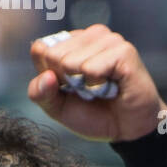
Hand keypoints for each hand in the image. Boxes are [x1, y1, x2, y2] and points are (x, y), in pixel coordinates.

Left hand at [27, 24, 166, 142]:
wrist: (126, 130)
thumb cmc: (94, 115)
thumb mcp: (57, 108)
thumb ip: (40, 93)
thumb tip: (45, 76)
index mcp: (72, 43)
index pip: (40, 49)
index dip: (49, 76)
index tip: (69, 87)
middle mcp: (91, 36)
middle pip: (53, 54)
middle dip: (66, 82)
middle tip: (88, 90)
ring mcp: (109, 40)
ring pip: (70, 61)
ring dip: (83, 85)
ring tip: (101, 88)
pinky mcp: (123, 51)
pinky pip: (91, 68)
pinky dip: (96, 85)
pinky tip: (111, 86)